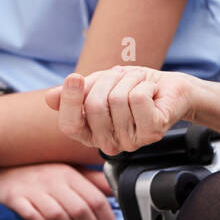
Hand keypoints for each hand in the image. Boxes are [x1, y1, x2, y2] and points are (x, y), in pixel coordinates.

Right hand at [0, 163, 114, 219]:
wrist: (0, 164)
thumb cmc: (38, 170)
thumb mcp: (66, 170)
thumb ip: (90, 180)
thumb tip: (113, 189)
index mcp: (68, 173)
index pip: (95, 198)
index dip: (106, 217)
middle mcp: (53, 180)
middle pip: (80, 209)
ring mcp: (34, 190)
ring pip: (58, 216)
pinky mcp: (16, 199)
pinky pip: (33, 216)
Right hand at [43, 65, 194, 154]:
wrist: (169, 88)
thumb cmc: (132, 87)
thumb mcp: (99, 84)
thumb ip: (76, 93)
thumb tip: (50, 98)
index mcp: (91, 133)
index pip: (69, 126)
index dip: (70, 101)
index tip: (75, 77)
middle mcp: (110, 143)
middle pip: (94, 107)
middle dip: (107, 80)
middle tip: (119, 76)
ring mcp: (132, 141)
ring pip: (118, 99)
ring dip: (129, 79)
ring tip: (137, 82)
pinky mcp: (152, 132)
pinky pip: (138, 99)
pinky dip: (144, 84)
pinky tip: (150, 91)